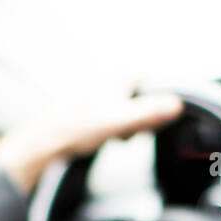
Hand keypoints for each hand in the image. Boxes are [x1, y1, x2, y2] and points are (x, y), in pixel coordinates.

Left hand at [0, 92, 184, 194]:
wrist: (44, 143)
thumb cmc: (75, 129)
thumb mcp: (119, 121)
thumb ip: (148, 113)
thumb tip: (177, 104)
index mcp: (120, 77)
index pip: (157, 85)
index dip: (160, 106)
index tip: (156, 122)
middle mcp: (112, 82)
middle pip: (145, 101)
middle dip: (142, 120)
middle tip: (130, 133)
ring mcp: (103, 96)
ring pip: (131, 112)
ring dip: (129, 128)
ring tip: (115, 138)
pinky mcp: (94, 112)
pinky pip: (117, 121)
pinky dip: (116, 132)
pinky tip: (106, 140)